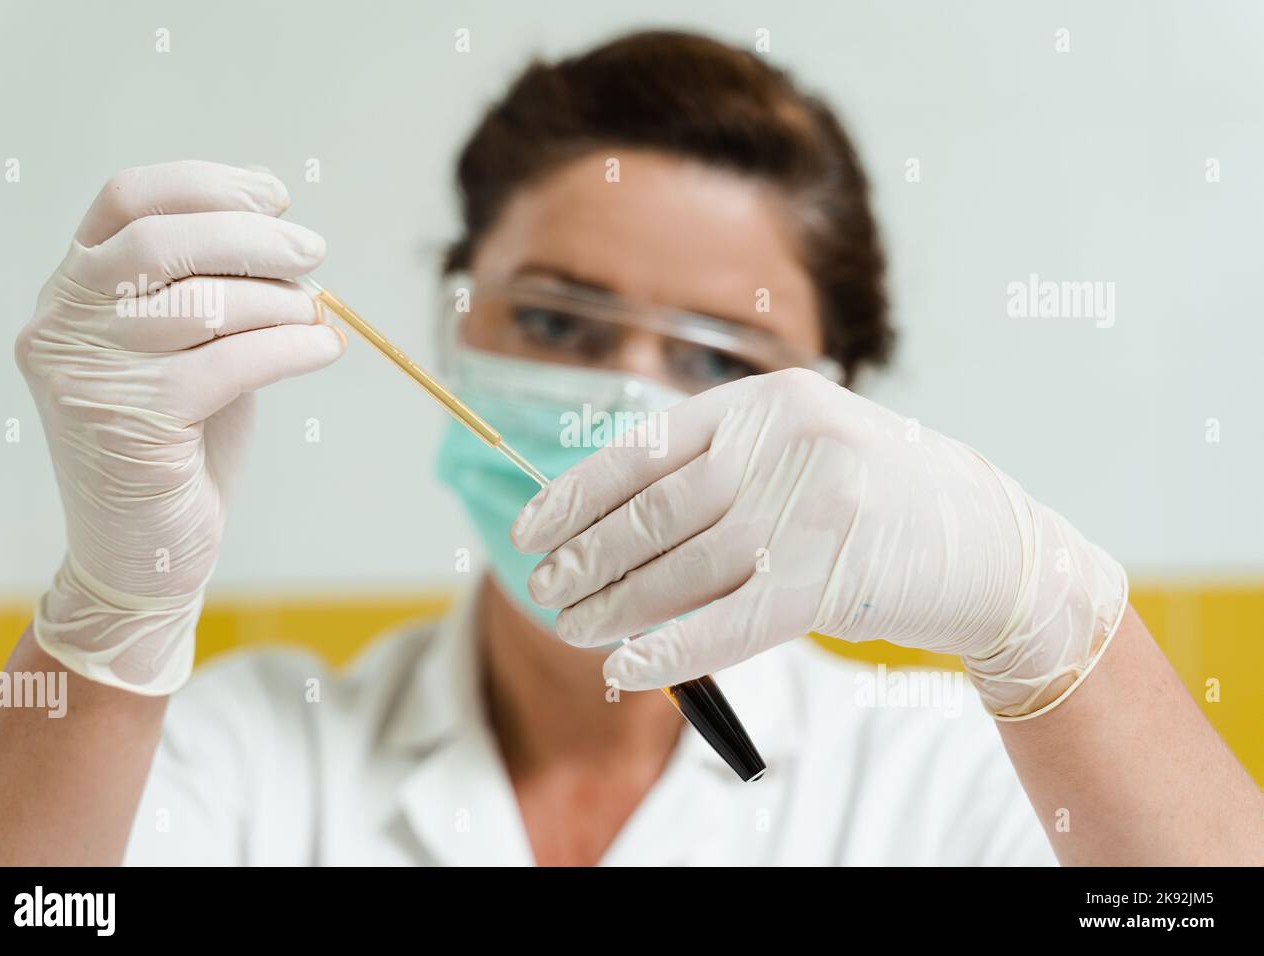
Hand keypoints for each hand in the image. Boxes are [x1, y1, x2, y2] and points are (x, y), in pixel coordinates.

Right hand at [15, 160, 344, 693]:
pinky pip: (229, 363)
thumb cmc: (177, 444)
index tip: (275, 197)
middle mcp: (64, 322)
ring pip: (201, 302)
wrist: (142, 551)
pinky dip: (290, 348)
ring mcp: (87, 373)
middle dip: (252, 236)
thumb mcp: (189, 350)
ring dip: (278, 300)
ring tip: (316, 314)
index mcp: (72, 289)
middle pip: (162, 240)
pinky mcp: (129, 422)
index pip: (126, 198)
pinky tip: (323, 349)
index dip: (208, 185)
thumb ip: (214, 292)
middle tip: (312, 251)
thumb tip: (286, 236)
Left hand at [512, 368, 1126, 718]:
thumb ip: (719, 468)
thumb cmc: (874, 499)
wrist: (990, 544)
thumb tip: (604, 521)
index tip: (529, 531)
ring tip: (573, 630)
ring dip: (618, 608)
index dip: (577, 494)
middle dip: (588, 558)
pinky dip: (673, 649)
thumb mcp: (799, 452)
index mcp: (768, 400)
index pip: (646, 448)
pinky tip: (628, 667)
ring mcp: (818, 507)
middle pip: (658, 513)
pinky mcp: (839, 578)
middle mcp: (790, 441)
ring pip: (687, 570)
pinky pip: (735, 621)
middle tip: (543, 591)